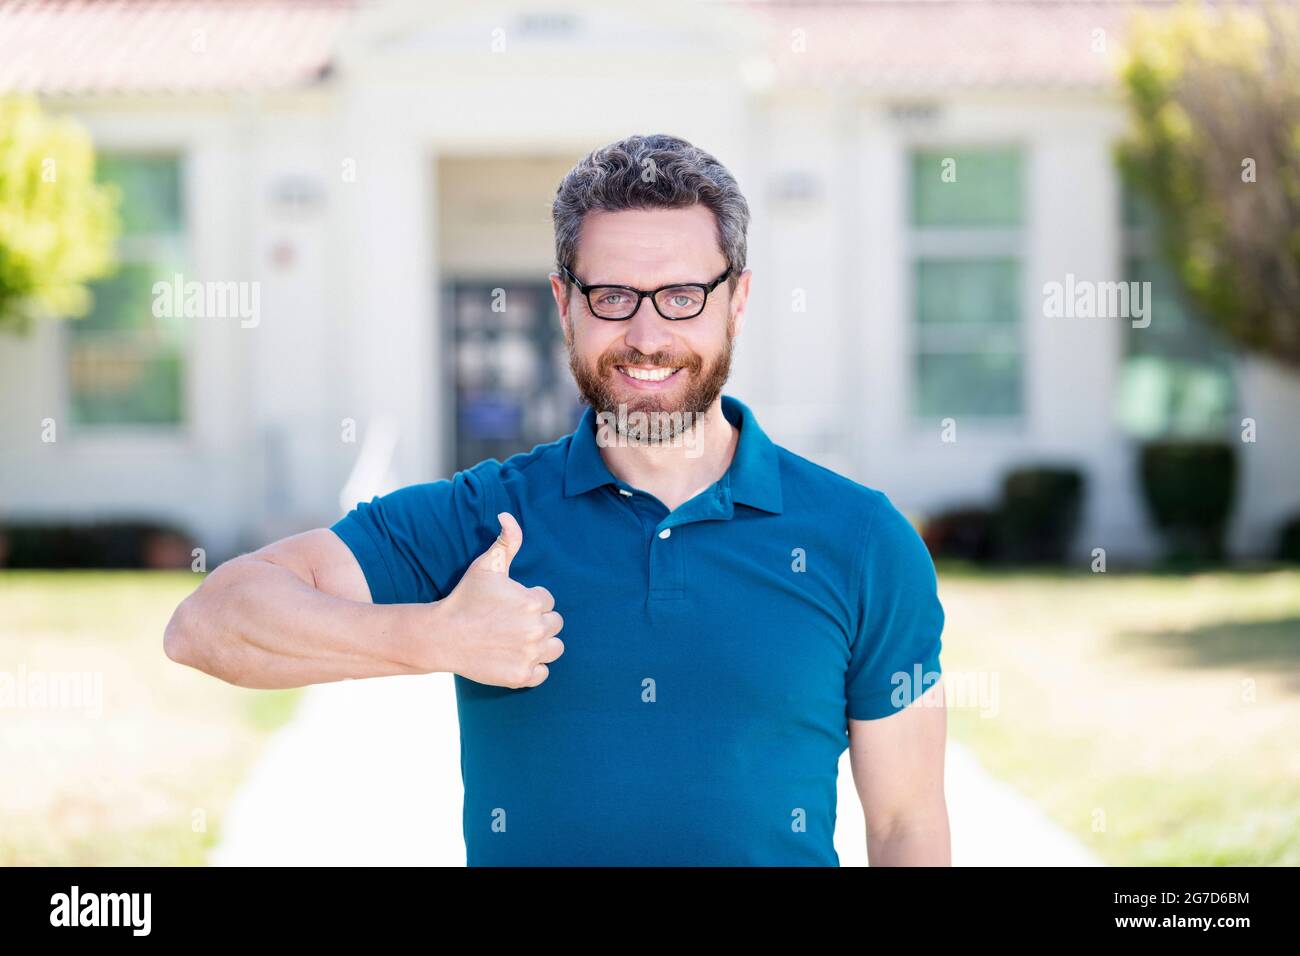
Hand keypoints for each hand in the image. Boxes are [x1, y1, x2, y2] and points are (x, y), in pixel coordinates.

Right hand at [437, 511, 563, 687]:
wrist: (441, 636)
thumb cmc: (465, 598)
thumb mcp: (486, 565)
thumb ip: (506, 541)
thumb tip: (507, 515)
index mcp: (533, 601)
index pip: (547, 601)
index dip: (529, 601)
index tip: (509, 605)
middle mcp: (536, 628)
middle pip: (555, 624)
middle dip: (537, 622)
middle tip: (511, 623)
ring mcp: (530, 654)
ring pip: (555, 649)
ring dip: (541, 645)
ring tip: (517, 639)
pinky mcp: (521, 676)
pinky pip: (543, 673)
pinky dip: (533, 668)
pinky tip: (514, 657)